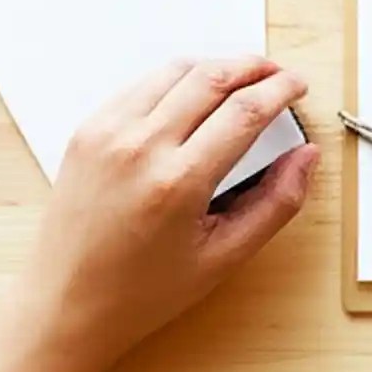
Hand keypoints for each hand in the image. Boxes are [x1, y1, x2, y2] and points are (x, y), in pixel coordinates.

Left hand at [0, 57, 318, 371]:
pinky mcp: (86, 132)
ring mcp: (106, 134)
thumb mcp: (225, 257)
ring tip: (242, 79)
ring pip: (175, 71)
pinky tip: (194, 95)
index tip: (298, 86)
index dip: (281, 89)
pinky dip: (176, 80)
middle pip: (212, 77)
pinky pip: (141, 85)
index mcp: (179, 182)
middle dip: (254, 67)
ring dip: (217, 66)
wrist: (65, 305)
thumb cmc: (143, 291)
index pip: (245, 110)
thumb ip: (277, 203)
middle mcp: (139, 148)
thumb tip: (306, 156)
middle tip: (278, 74)